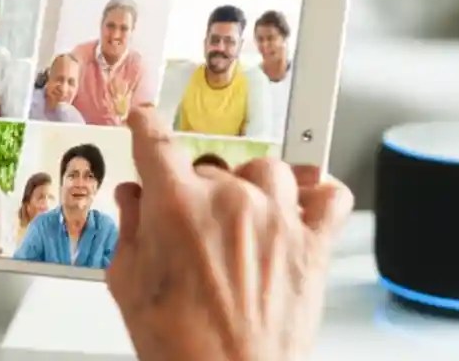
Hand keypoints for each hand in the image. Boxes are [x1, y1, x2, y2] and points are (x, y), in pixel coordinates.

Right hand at [108, 108, 352, 360]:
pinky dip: (319, 195)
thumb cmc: (182, 347)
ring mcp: (277, 219)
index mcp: (178, 206)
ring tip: (244, 211)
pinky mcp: (312, 244)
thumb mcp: (128, 286)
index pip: (157, 142)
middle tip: (191, 221)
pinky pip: (331, 196)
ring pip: (269, 169)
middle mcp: (230, 201)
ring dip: (253, 184)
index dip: (147, 124)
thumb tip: (132, 200)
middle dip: (197, 187)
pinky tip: (303, 204)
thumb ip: (129, 231)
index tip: (146, 120)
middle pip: (212, 164)